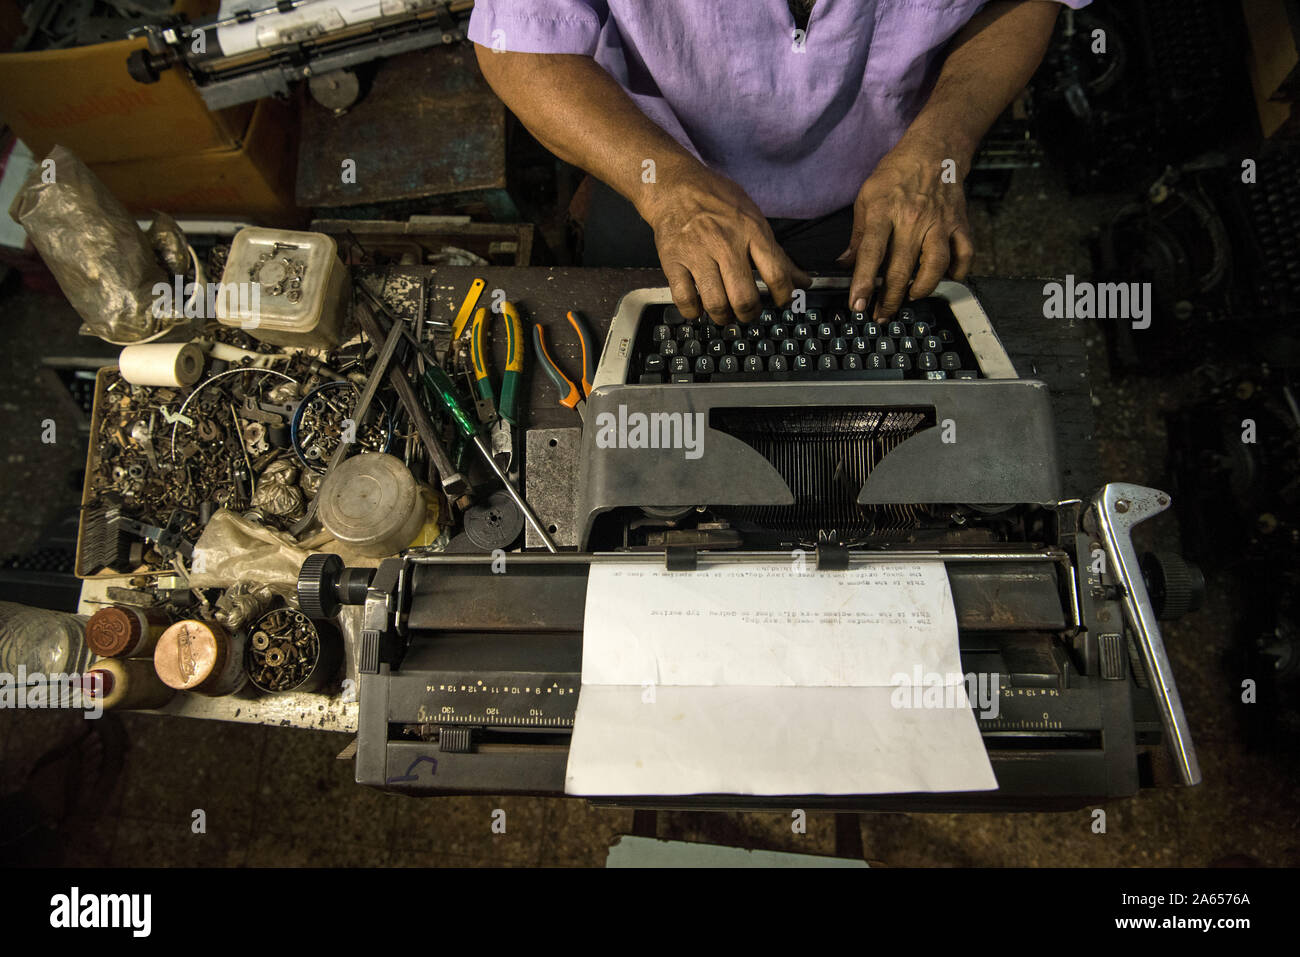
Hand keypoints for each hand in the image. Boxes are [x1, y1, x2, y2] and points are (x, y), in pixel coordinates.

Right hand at [642, 168, 809, 323]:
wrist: (676, 186)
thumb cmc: (718, 202)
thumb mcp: (754, 219)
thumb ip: (778, 254)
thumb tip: (803, 281)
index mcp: (751, 231)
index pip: (777, 274)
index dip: (783, 297)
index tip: (780, 302)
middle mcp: (725, 243)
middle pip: (744, 297)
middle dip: (750, 314)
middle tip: (748, 312)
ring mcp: (697, 253)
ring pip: (716, 303)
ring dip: (723, 317)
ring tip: (724, 313)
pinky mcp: (673, 261)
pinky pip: (685, 299)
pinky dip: (693, 311)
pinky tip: (698, 307)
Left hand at [840, 143, 974, 318]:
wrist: (935, 150)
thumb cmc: (896, 174)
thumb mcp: (866, 197)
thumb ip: (857, 234)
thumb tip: (845, 265)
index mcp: (884, 211)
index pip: (871, 252)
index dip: (863, 282)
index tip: (858, 305)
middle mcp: (913, 220)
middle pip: (901, 268)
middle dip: (889, 299)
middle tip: (880, 315)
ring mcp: (939, 223)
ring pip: (935, 266)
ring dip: (922, 289)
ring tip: (910, 297)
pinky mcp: (960, 224)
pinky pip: (964, 255)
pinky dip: (958, 272)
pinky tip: (945, 279)